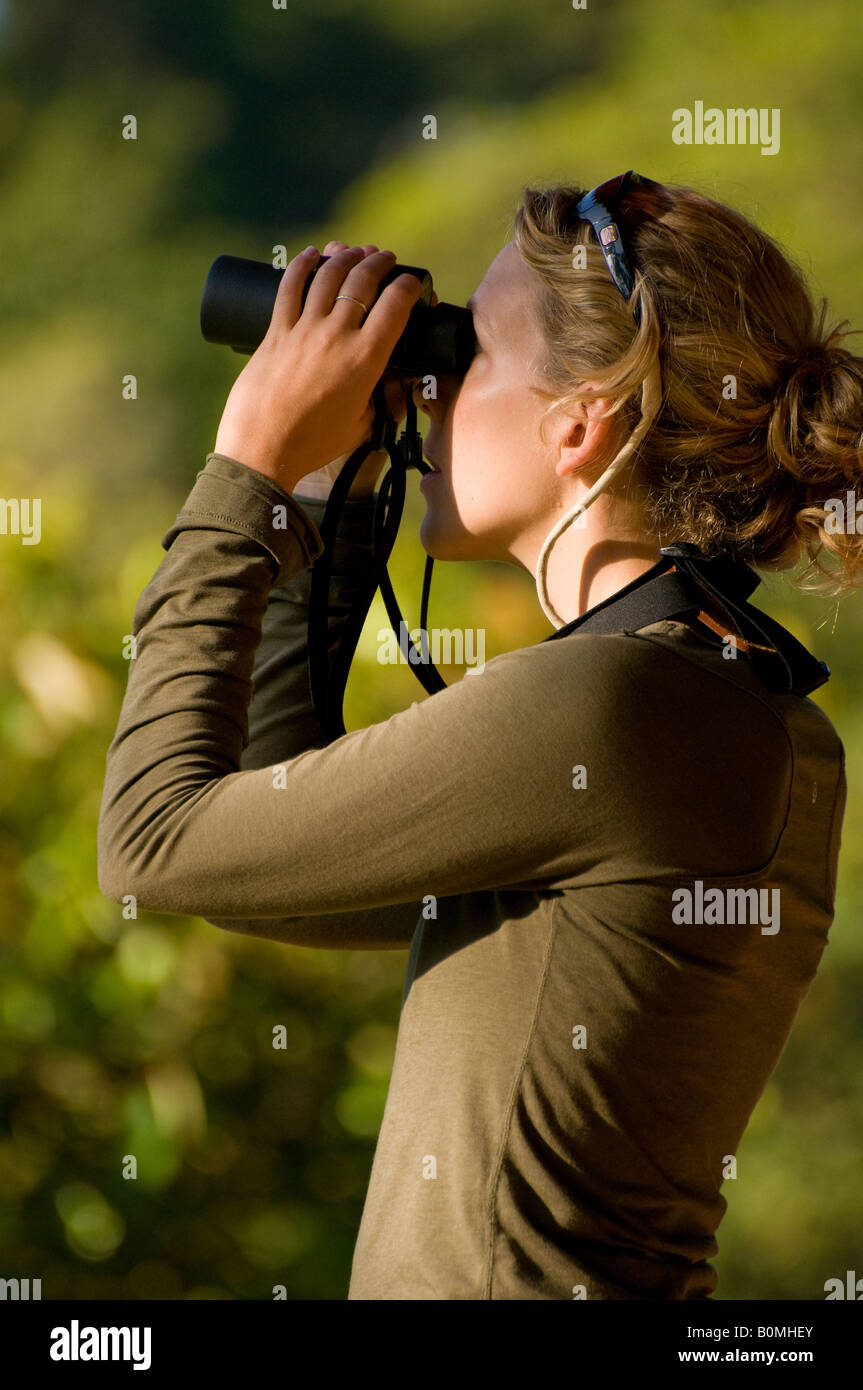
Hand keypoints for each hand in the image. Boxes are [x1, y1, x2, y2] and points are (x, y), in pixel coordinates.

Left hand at [292, 242, 417, 499]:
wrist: (263, 450)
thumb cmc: (314, 444)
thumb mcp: (362, 424)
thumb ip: (383, 399)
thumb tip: (399, 381)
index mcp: (366, 360)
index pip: (396, 306)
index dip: (410, 286)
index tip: (413, 283)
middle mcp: (336, 337)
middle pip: (362, 281)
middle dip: (378, 262)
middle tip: (384, 257)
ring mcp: (304, 331)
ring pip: (328, 276)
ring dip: (345, 257)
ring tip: (354, 251)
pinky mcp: (275, 333)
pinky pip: (290, 287)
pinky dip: (302, 266)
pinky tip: (311, 255)